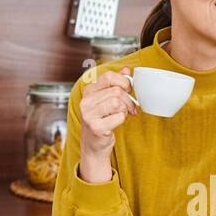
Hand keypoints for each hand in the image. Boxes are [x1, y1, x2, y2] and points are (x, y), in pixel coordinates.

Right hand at [78, 67, 138, 182]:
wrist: (94, 145)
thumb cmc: (102, 120)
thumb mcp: (107, 99)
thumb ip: (116, 83)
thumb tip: (126, 69)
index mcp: (89, 91)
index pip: (108, 76)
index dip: (123, 81)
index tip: (128, 90)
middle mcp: (86, 102)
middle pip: (116, 90)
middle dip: (128, 99)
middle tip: (130, 107)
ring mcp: (89, 115)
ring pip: (117, 102)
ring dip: (125, 109)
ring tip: (122, 114)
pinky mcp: (96, 127)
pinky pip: (118, 117)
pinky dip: (122, 119)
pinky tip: (117, 122)